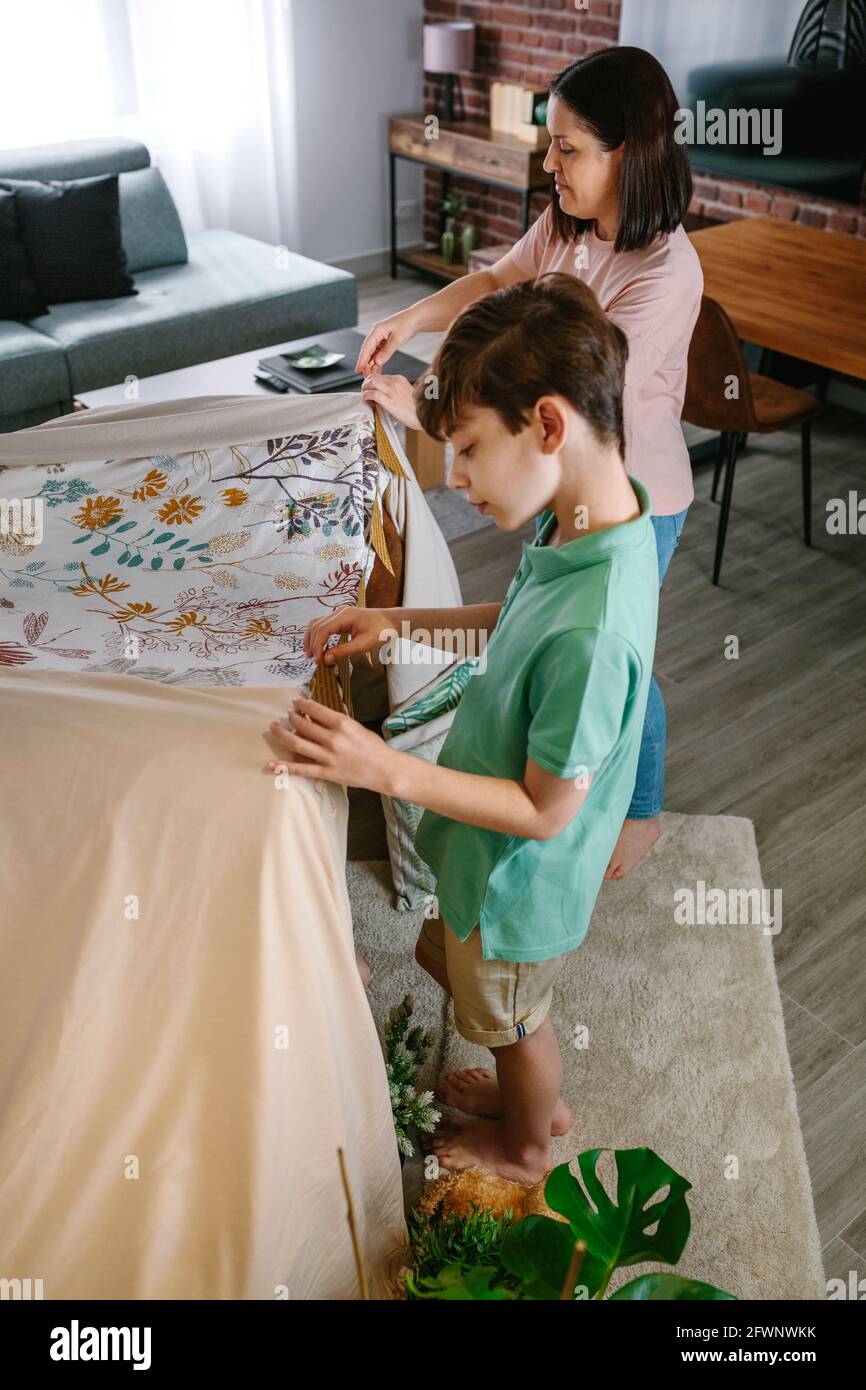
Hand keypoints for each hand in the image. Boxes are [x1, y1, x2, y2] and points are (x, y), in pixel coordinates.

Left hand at [264, 696, 396, 792]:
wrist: (384, 769)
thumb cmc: (373, 746)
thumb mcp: (356, 727)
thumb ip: (335, 722)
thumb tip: (313, 715)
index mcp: (342, 724)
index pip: (315, 709)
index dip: (302, 704)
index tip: (296, 701)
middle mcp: (333, 739)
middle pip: (302, 725)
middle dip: (291, 717)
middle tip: (287, 713)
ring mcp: (328, 757)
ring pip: (297, 743)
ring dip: (282, 734)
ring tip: (274, 727)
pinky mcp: (326, 773)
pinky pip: (301, 769)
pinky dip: (284, 766)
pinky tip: (270, 763)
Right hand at [304, 604, 398, 664]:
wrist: (391, 621)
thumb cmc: (382, 631)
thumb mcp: (364, 644)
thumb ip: (344, 651)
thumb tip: (325, 659)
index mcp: (345, 615)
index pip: (323, 629)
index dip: (317, 645)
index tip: (317, 660)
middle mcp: (339, 612)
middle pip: (316, 626)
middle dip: (312, 643)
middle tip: (314, 661)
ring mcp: (339, 614)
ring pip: (317, 624)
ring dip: (312, 639)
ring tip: (313, 655)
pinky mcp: (340, 618)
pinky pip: (323, 625)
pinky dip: (318, 636)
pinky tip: (319, 648)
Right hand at [355, 307, 418, 373]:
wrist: (416, 319)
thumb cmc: (407, 324)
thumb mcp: (398, 339)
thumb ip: (387, 351)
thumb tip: (377, 362)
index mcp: (377, 330)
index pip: (366, 347)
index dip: (362, 360)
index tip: (358, 370)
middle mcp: (376, 334)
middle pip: (367, 351)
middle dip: (366, 364)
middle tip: (366, 376)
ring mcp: (380, 338)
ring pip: (373, 354)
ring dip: (372, 364)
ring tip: (372, 375)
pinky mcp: (385, 342)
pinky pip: (379, 353)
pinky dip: (378, 361)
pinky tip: (377, 369)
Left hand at [359, 372, 421, 430]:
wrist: (425, 416)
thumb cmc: (418, 410)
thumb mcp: (406, 394)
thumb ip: (395, 392)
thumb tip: (382, 397)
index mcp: (399, 379)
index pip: (380, 376)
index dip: (372, 382)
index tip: (370, 389)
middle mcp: (395, 382)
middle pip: (373, 377)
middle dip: (366, 384)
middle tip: (365, 392)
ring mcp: (392, 391)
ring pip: (371, 383)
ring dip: (365, 389)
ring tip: (365, 397)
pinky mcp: (390, 401)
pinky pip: (373, 394)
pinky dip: (366, 396)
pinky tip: (367, 401)